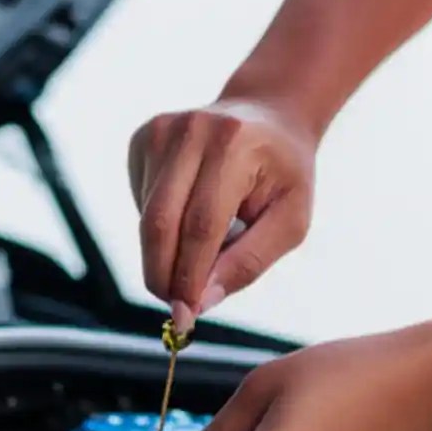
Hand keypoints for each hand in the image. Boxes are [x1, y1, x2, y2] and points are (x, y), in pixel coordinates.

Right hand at [128, 99, 316, 331]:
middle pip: (160, 222)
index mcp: (235, 145)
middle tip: (177, 309)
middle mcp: (192, 130)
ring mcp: (162, 130)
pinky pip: (141, 202)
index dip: (189, 276)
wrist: (270, 114)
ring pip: (146, 217)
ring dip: (164, 254)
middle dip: (164, 275)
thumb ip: (249, 262)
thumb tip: (202, 302)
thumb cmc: (285, 175)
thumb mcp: (290, 222)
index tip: (187, 316)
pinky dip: (160, 227)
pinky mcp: (144, 138)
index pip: (201, 225)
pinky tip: (190, 215)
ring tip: (200, 254)